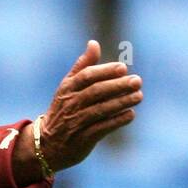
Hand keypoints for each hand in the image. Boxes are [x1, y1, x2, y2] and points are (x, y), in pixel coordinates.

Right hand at [37, 40, 142, 173]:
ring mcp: (76, 122)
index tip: (123, 68)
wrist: (48, 143)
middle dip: (118, 86)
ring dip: (121, 102)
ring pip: (101, 110)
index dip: (105, 71)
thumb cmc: (64, 109)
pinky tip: (131, 114)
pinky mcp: (83, 139)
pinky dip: (116, 121)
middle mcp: (71, 103)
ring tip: (139, 96)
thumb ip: (83, 65)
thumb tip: (94, 43)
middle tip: (137, 81)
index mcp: (67, 88)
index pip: (87, 76)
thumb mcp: (68, 86)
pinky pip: (102, 128)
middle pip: (96, 92)